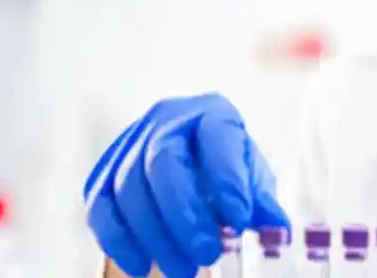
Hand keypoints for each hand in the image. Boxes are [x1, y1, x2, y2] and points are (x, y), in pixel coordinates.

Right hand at [84, 93, 289, 277]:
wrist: (189, 161)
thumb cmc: (226, 168)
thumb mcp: (252, 178)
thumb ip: (261, 202)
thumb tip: (277, 231)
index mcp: (212, 114)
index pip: (217, 138)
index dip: (227, 179)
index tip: (240, 221)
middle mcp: (167, 119)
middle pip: (163, 161)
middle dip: (184, 215)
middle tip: (207, 255)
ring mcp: (130, 143)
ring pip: (128, 186)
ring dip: (154, 236)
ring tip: (183, 270)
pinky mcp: (104, 171)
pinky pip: (100, 206)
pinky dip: (118, 241)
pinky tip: (141, 266)